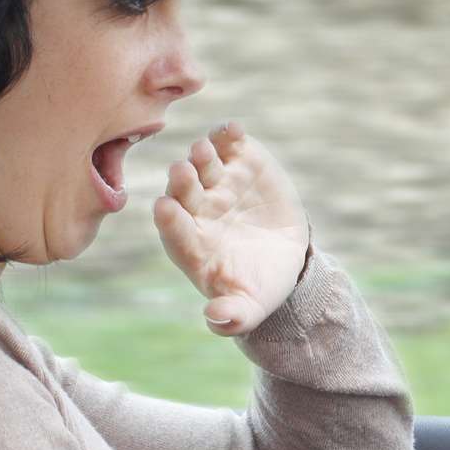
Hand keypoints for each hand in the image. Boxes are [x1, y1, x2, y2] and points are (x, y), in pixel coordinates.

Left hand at [153, 120, 311, 336]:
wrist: (284, 258)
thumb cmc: (257, 287)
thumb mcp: (249, 308)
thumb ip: (232, 316)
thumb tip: (215, 320)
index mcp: (191, 245)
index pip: (173, 231)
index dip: (169, 221)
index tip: (165, 210)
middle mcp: (197, 210)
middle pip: (182, 192)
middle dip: (181, 182)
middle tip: (181, 171)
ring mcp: (217, 183)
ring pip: (201, 164)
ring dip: (200, 155)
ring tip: (203, 148)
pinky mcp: (241, 163)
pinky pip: (229, 146)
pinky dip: (228, 135)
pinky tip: (232, 129)